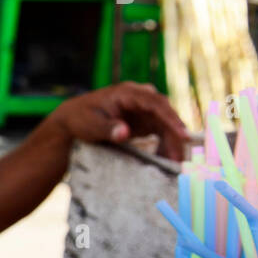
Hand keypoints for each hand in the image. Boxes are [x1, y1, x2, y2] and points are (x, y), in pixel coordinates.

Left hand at [47, 82, 187, 160]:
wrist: (74, 120)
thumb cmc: (81, 118)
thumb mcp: (90, 124)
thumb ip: (107, 128)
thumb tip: (124, 132)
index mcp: (128, 93)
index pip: (156, 104)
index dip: (171, 119)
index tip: (182, 135)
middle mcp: (141, 98)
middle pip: (166, 114)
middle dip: (175, 136)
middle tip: (179, 159)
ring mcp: (145, 109)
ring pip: (167, 125)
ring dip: (172, 143)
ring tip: (174, 164)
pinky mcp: (146, 121)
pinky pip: (162, 133)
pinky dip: (165, 146)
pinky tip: (165, 160)